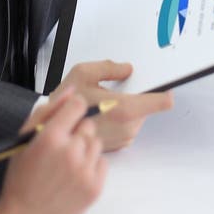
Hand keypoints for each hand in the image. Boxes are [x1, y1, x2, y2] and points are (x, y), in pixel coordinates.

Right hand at [0, 88, 105, 213]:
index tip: (68, 117)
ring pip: (96, 143)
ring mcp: (85, 171)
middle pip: (88, 124)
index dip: (73, 109)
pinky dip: (92, 166)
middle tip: (62, 147)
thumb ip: (47, 111)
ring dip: (85, 148)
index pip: (78, 105)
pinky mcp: (95, 187)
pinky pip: (103, 162)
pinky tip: (75, 175)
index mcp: (51, 136)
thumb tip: (71, 91)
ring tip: (67, 163)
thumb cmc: (20, 180)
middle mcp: (70, 151)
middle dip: (77, 131)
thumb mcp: (24, 139)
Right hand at [53, 60, 172, 150]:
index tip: (158, 80)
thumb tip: (128, 69)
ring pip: (139, 116)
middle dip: (137, 95)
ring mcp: (124, 139)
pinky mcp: (119, 145)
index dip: (162, 89)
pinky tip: (102, 113)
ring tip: (104, 101)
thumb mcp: (82, 74)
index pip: (162, 101)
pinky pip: (129, 126)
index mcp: (123, 109)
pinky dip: (121, 118)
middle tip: (115, 88)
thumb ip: (109, 68)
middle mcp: (127, 128)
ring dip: (128, 107)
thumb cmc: (64, 105)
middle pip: (148, 106)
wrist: (50, 134)